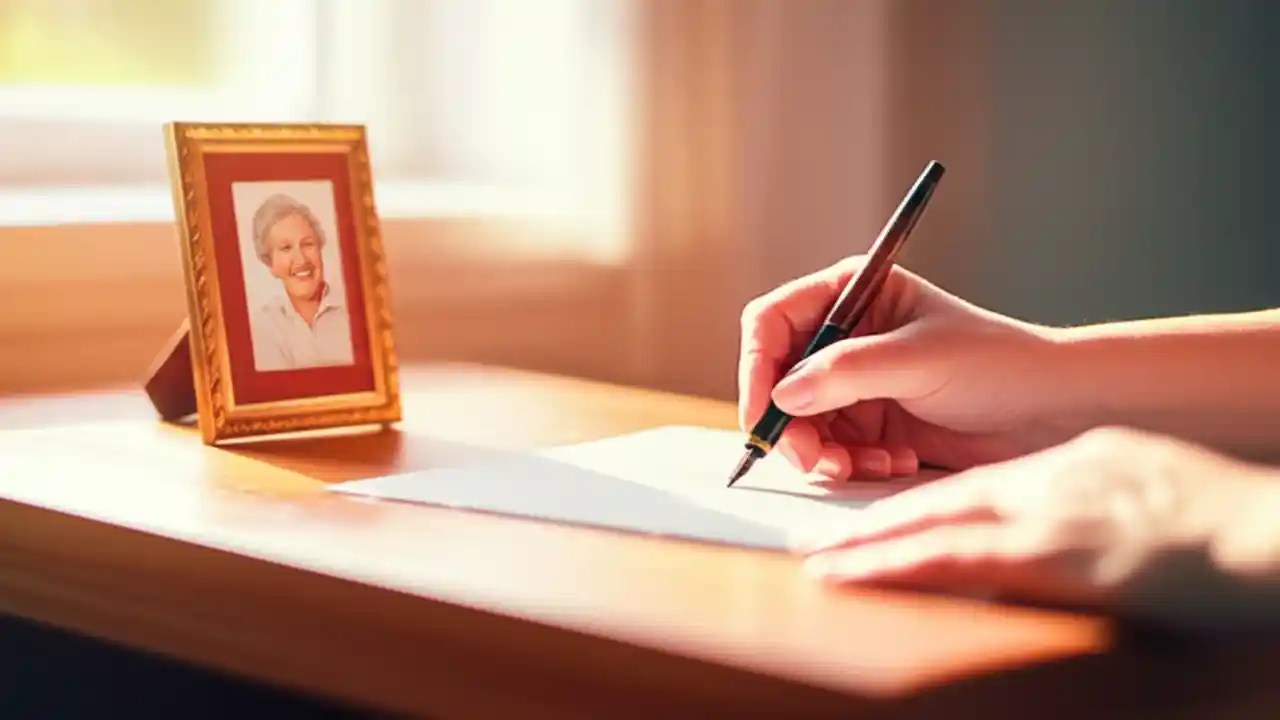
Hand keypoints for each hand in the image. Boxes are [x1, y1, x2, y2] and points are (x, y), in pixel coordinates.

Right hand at [738, 255, 1073, 476]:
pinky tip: (894, 462)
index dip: (758, 367)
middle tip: (813, 459)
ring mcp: (855, 382)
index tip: (764, 413)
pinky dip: (851, 464)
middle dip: (791, 424)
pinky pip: (831, 448)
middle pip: (778, 380)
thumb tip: (782, 394)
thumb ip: (846, 373)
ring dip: (824, 451)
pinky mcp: (870, 422)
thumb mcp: (918, 361)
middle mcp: (845, 335)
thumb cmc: (1000, 364)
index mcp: (852, 294)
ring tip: (865, 465)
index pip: (772, 323)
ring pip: (800, 422)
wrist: (1053, 412)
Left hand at [795, 427, 1279, 628]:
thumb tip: (1050, 522)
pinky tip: (852, 571)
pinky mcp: (1046, 556)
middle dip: (874, 522)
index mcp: (1066, 471)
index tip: (879, 519)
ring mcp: (1040, 520)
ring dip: (868, 545)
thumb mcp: (1141, 490)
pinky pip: (950, 559)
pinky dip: (893, 562)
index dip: (920, 505)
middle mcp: (1040, 488)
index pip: (973, 488)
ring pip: (931, 525)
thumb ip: (1085, 499)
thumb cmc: (1215, 518)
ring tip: (818, 559)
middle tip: (818, 538)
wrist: (1256, 532)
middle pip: (938, 500)